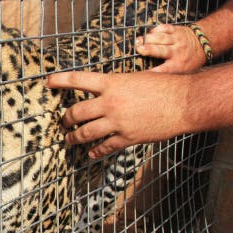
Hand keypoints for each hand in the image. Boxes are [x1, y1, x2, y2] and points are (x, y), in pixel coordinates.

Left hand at [47, 71, 190, 158]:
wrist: (185, 102)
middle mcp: (110, 102)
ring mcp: (117, 122)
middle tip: (63, 122)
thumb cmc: (165, 86)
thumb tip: (105, 93)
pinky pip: (105, 147)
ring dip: (74, 138)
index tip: (47, 82)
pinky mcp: (127, 138)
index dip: (60, 80)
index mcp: (112, 83)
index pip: (78, 79)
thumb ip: (117, 86)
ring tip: (70, 140)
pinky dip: (96, 152)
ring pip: (85, 133)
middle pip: (76, 112)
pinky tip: (92, 154)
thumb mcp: (136, 78)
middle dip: (66, 119)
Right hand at [135, 24, 207, 73]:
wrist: (204, 42)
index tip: (142, 74)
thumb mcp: (185, 72)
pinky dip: (156, 29)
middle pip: (161, 50)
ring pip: (161, 37)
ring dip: (148, 38)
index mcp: (179, 65)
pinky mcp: (176, 30)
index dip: (153, 72)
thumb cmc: (190, 61)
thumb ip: (171, 75)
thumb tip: (154, 83)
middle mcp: (178, 51)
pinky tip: (149, 33)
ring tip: (138, 41)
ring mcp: (177, 39)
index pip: (164, 70)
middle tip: (139, 49)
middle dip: (149, 49)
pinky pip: (165, 28)